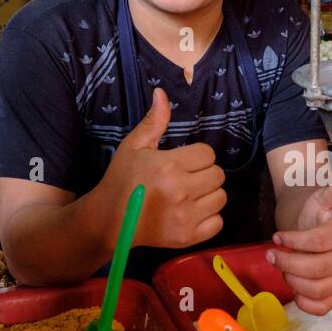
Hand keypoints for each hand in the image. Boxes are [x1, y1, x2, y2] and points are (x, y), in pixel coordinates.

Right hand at [103, 87, 225, 247]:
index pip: (207, 154)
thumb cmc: (121, 180)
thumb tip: (162, 93)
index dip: (196, 155)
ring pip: (221, 197)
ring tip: (189, 195)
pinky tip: (192, 212)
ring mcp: (186, 217)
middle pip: (218, 175)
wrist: (110, 221)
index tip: (182, 161)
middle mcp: (180, 191)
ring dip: (208, 194)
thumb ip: (154, 122)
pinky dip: (209, 218)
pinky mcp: (188, 237)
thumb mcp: (134, 146)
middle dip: (204, 173)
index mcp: (168, 166)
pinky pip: (218, 223)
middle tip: (186, 178)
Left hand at [267, 172, 331, 314]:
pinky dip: (305, 302)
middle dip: (288, 264)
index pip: (320, 242)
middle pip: (318, 270)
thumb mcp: (322, 196)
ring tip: (281, 268)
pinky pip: (322, 307)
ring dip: (292, 281)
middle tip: (271, 255)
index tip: (277, 236)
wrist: (316, 224)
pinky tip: (293, 288)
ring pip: (318, 290)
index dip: (295, 241)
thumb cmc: (316, 210)